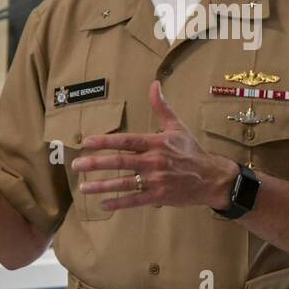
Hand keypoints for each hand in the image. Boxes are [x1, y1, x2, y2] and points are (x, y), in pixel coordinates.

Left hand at [72, 81, 237, 211]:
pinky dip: (119, 202)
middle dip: (96, 163)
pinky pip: (135, 200)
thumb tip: (154, 84)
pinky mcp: (159, 196)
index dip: (106, 141)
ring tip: (83, 187)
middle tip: (77, 164)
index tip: (87, 142)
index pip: (126, 141)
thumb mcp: (177, 126)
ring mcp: (156, 180)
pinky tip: (103, 204)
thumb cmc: (191, 151)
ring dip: (102, 185)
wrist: (211, 177)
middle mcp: (154, 161)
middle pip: (120, 162)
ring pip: (124, 183)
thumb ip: (161, 106)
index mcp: (156, 143)